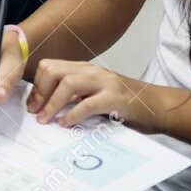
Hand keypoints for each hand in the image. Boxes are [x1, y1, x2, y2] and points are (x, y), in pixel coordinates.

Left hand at [27, 59, 160, 131]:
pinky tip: (66, 123)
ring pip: (68, 83)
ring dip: (52, 103)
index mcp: (85, 69)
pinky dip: (73, 114)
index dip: (37, 86)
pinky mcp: (116, 98)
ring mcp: (105, 82)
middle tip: (36, 112)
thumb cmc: (125, 104)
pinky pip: (88, 103)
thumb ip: (76, 96)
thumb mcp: (95, 94)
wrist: (158, 106)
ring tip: (46, 119)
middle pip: (54, 71)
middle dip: (40, 92)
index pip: (50, 67)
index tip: (32, 105)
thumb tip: (47, 108)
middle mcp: (93, 71)